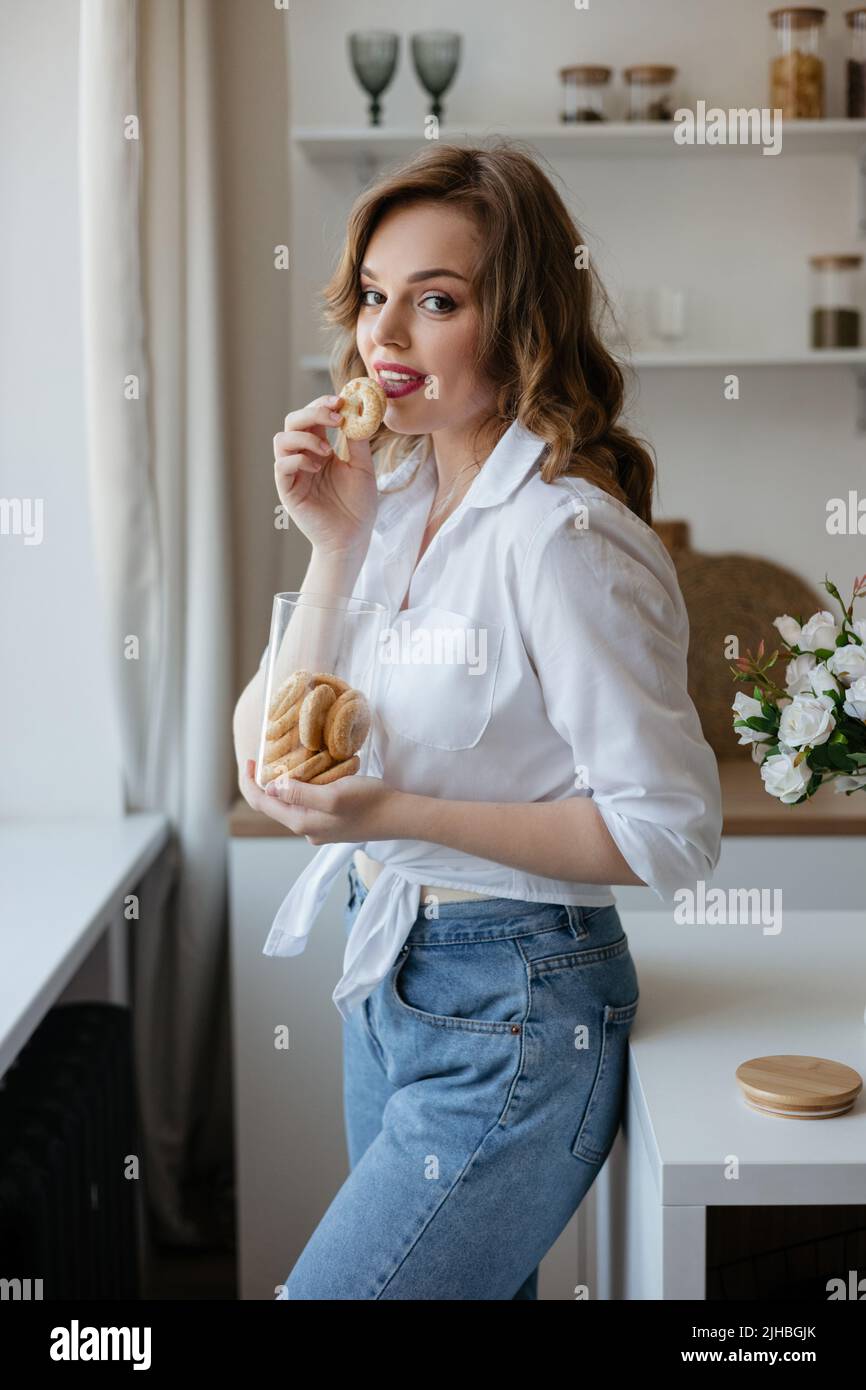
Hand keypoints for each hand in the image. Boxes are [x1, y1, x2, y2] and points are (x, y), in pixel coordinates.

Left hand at [240, 759, 398, 844]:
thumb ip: (300, 793)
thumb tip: (271, 787)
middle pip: (274, 805)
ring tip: (282, 762)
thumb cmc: (369, 802)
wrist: (399, 816)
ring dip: (282, 785)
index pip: (262, 803)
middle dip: (263, 782)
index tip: (249, 759)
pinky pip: (307, 805)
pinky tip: (308, 775)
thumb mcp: (332, 794)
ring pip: (291, 805)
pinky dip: (300, 788)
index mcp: (302, 823)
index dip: (249, 782)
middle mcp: (307, 829)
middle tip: (263, 757)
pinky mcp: (332, 822)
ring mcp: (319, 827)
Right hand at [273, 395, 377, 556]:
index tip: (341, 400)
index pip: (313, 416)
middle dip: (312, 412)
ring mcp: (293, 472)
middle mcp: (303, 456)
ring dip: (304, 437)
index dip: (323, 404)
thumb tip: (357, 410)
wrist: (352, 537)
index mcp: (320, 447)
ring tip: (327, 451)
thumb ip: (357, 440)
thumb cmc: (358, 505)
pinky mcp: (287, 489)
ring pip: (282, 439)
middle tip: (335, 416)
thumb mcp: (363, 467)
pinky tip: (317, 467)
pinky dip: (298, 459)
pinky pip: (282, 465)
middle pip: (293, 421)